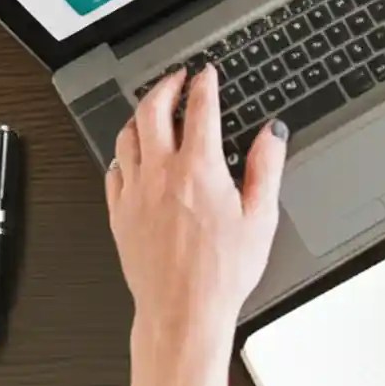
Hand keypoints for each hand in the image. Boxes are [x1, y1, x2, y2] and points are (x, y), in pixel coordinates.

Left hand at [105, 65, 287, 330]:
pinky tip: (133, 155)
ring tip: (152, 108)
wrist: (183, 311)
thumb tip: (272, 134)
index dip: (204, 84)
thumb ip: (266, 167)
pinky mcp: (120, 214)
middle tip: (176, 78)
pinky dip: (123, 153)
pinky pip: (113, 170)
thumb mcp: (261, 217)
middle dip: (165, 86)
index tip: (206, 74)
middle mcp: (161, 174)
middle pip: (153, 111)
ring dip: (141, 114)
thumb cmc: (222, 272)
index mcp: (199, 170)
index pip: (200, 109)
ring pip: (127, 136)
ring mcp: (135, 193)